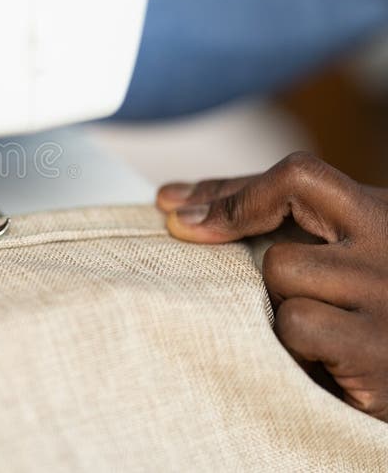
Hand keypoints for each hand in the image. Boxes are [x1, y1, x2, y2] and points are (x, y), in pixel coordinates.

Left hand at [156, 152, 387, 420]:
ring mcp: (385, 294)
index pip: (297, 177)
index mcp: (381, 213)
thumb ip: (274, 219)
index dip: (229, 194)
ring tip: (321, 335)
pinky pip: (297, 326)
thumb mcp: (337, 251)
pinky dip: (299, 348)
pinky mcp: (377, 347)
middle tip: (285, 304)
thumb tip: (172, 201)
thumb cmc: (365, 313)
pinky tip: (327, 362)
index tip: (176, 211)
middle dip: (263, 276)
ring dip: (282, 312)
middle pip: (277, 240)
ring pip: (280, 277)